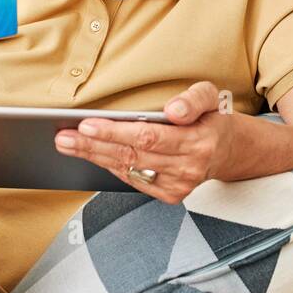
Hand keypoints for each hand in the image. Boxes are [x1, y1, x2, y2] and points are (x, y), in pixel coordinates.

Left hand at [53, 81, 234, 203]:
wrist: (228, 151)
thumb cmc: (212, 119)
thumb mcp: (211, 98)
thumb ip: (194, 99)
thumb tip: (173, 110)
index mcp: (198, 142)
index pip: (148, 138)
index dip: (114, 132)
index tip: (86, 125)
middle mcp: (188, 168)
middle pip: (131, 156)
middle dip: (93, 146)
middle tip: (63, 137)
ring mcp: (178, 186)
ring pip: (128, 169)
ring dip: (94, 157)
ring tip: (67, 144)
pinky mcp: (169, 195)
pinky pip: (132, 179)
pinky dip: (109, 166)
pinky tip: (90, 154)